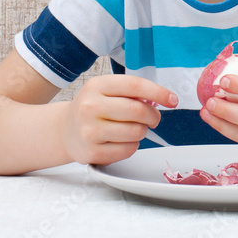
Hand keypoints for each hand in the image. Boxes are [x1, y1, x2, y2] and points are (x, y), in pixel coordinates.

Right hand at [61, 75, 177, 164]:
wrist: (65, 130)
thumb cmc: (93, 108)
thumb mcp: (106, 91)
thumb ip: (132, 92)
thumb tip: (164, 99)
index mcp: (97, 85)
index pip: (134, 86)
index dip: (158, 92)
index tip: (173, 100)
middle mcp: (90, 106)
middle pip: (138, 111)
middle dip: (153, 116)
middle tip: (153, 119)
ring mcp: (89, 131)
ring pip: (136, 132)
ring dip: (142, 131)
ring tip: (134, 129)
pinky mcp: (92, 152)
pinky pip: (128, 150)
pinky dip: (132, 146)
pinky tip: (123, 140)